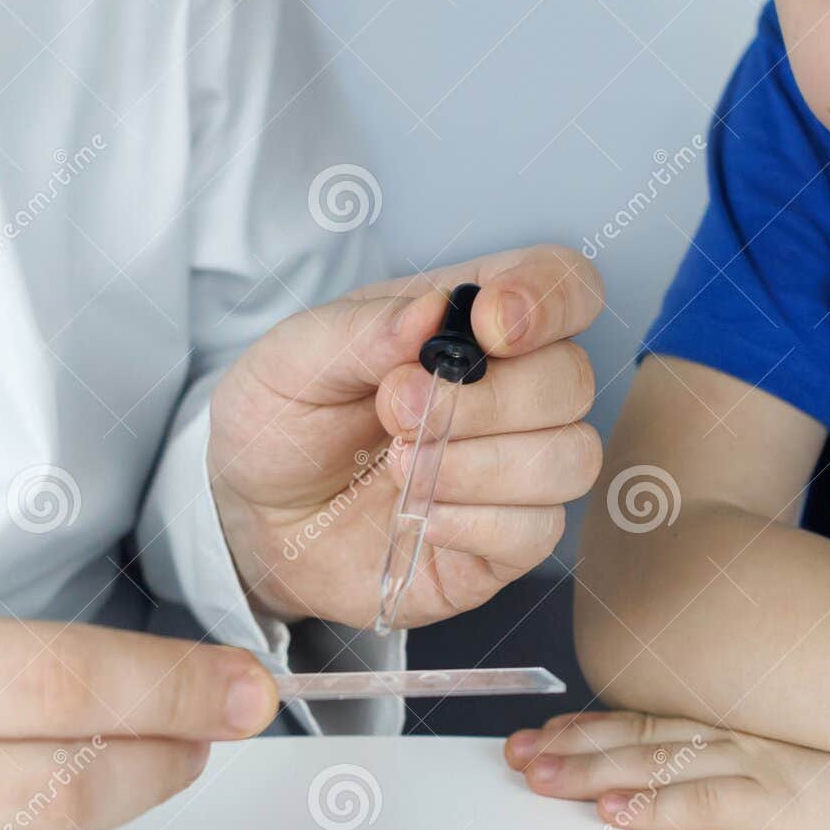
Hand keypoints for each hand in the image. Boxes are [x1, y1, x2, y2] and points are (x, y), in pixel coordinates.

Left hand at [207, 245, 603, 628]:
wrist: (255, 520)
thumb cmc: (284, 426)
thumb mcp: (293, 360)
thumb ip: (361, 331)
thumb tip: (429, 311)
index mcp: (470, 324)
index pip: (565, 287)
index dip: (550, 299)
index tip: (490, 328)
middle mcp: (511, 394)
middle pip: (573, 379)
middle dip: (488, 398)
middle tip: (395, 409)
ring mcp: (516, 472)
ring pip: (570, 457)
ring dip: (482, 463)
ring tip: (401, 464)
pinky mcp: (505, 543)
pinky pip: (539, 531)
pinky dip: (478, 521)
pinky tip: (421, 515)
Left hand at [506, 711, 829, 829]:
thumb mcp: (829, 732)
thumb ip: (775, 737)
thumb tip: (732, 751)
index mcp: (753, 713)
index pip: (655, 715)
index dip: (592, 724)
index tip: (542, 731)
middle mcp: (746, 728)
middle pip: (638, 733)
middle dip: (569, 745)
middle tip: (511, 755)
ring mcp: (764, 761)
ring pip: (657, 761)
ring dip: (590, 771)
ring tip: (533, 778)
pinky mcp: (789, 803)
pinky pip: (710, 804)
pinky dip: (659, 807)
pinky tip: (614, 811)